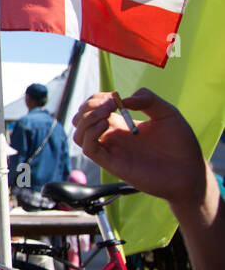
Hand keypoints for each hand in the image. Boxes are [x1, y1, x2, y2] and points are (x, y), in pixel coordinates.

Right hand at [71, 89, 208, 207]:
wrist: (190, 172)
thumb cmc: (181, 144)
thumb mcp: (167, 113)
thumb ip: (148, 99)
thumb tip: (123, 99)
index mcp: (121, 124)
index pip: (94, 109)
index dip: (98, 99)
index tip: (114, 97)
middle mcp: (112, 137)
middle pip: (81, 119)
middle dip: (89, 106)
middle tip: (110, 104)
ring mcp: (111, 150)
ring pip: (79, 134)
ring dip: (86, 119)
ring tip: (106, 114)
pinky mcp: (112, 164)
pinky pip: (89, 149)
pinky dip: (90, 134)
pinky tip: (106, 124)